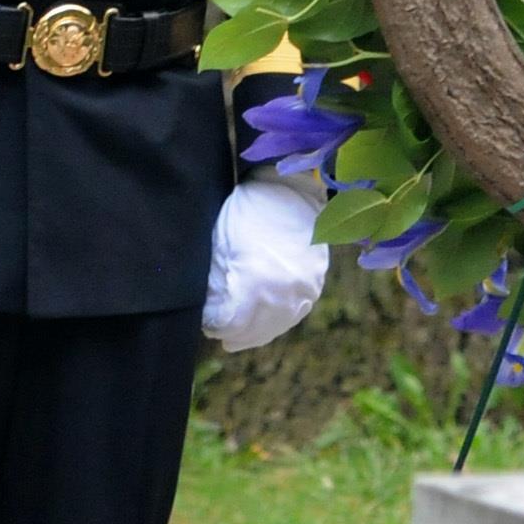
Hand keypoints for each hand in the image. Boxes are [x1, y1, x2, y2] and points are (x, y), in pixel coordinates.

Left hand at [202, 177, 329, 350]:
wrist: (289, 189)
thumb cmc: (247, 211)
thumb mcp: (222, 246)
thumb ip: (216, 284)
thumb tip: (211, 312)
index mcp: (256, 282)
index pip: (232, 324)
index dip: (216, 327)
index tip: (208, 324)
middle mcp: (284, 293)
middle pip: (255, 331)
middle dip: (235, 334)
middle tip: (220, 332)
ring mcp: (304, 290)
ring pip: (276, 326)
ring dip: (256, 333)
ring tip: (239, 335)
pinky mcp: (315, 285)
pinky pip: (294, 314)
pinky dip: (276, 321)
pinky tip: (263, 321)